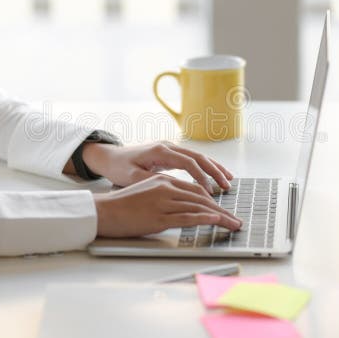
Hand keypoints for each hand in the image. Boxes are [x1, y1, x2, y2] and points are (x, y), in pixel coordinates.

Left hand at [82, 141, 233, 193]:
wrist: (110, 157)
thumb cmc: (119, 167)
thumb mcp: (132, 177)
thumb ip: (152, 181)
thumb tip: (172, 188)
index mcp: (160, 152)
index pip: (187, 162)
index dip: (200, 177)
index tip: (208, 191)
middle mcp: (168, 147)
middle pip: (198, 156)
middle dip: (214, 171)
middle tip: (226, 186)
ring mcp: (170, 148)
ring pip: (198, 156)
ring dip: (214, 168)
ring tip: (228, 181)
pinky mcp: (170, 154)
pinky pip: (193, 159)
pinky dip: (206, 167)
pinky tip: (215, 176)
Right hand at [93, 174, 241, 236]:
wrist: (103, 211)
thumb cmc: (122, 204)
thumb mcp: (146, 191)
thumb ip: (164, 193)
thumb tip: (180, 202)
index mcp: (164, 181)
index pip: (196, 189)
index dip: (214, 200)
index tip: (225, 210)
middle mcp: (166, 188)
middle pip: (202, 198)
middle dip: (223, 210)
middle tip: (236, 219)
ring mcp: (163, 203)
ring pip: (198, 207)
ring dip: (220, 217)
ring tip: (233, 224)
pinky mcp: (159, 217)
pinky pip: (186, 217)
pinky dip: (204, 218)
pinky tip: (216, 221)